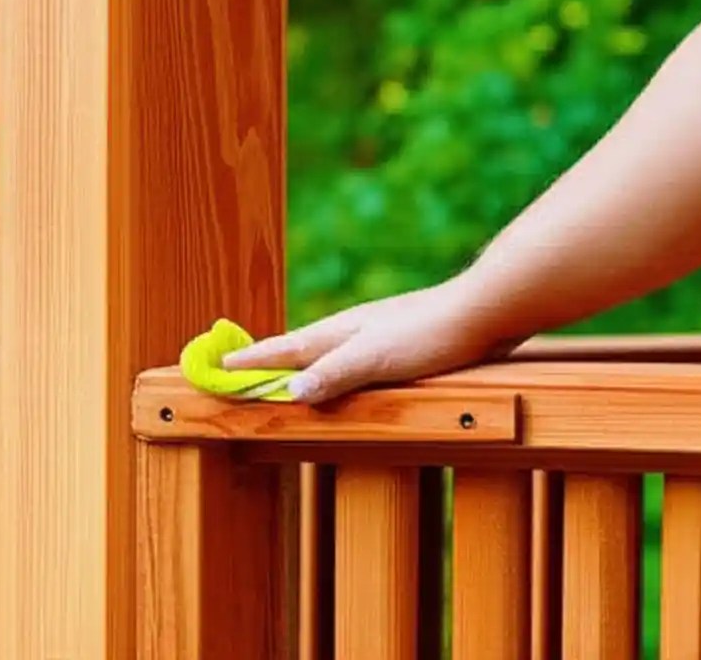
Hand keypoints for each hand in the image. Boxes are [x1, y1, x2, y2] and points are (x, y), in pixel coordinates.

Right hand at [222, 280, 505, 403]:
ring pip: (324, 347)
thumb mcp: (377, 360)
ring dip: (297, 359)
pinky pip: (349, 353)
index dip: (250, 361)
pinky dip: (330, 362)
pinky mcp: (399, 339)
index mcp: (338, 332)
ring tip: (281, 367)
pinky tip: (346, 368)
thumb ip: (334, 374)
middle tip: (235, 365)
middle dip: (266, 357)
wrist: (484, 309)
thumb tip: (286, 391)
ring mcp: (375, 331)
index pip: (283, 349)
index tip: (216, 366)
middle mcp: (351, 328)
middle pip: (298, 345)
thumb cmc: (430, 334)